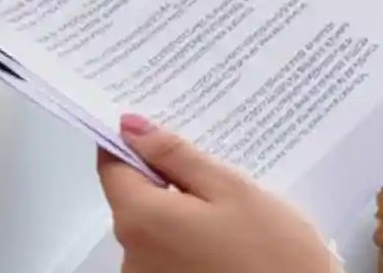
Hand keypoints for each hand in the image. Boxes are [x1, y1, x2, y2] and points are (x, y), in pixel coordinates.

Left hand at [98, 114, 339, 272]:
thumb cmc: (271, 250)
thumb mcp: (231, 190)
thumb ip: (177, 157)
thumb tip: (131, 126)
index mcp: (140, 220)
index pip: (111, 167)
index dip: (131, 142)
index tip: (161, 125)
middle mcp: (130, 256)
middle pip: (134, 199)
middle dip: (167, 178)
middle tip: (216, 165)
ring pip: (154, 228)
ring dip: (181, 212)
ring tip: (232, 207)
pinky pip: (168, 253)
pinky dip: (189, 240)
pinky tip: (227, 237)